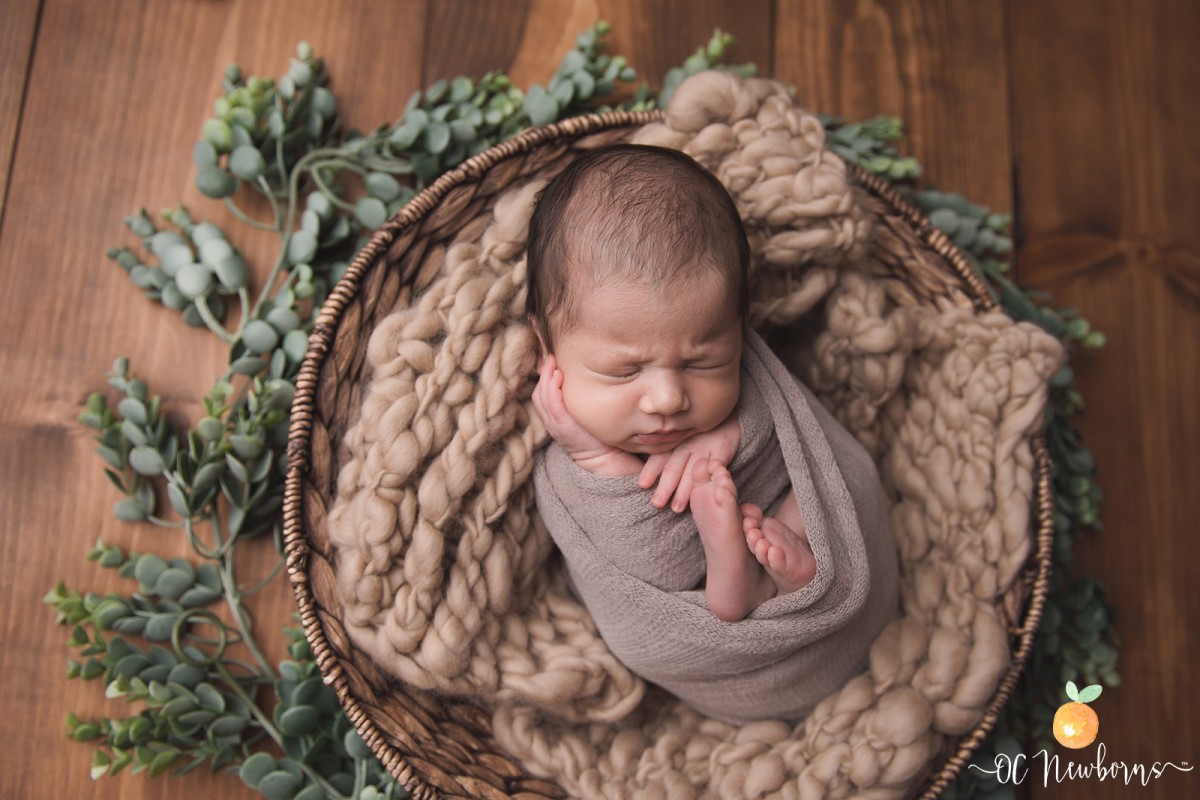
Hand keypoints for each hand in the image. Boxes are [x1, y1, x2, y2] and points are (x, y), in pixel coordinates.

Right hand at [532, 354, 639, 474]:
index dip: (543, 373)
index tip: (550, 356)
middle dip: (542, 372)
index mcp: (554, 415)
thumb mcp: (585, 412)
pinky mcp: (562, 426)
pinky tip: (558, 375)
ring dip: (546, 376)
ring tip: (552, 360)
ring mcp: (554, 423)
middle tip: (549, 353)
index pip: (541, 390)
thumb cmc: (598, 433)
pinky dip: (552, 388)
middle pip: (538, 391)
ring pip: (541, 395)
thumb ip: (580, 396)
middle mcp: (551, 419)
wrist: (604, 458)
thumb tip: (585, 372)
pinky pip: (551, 404)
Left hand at [637, 412, 739, 511]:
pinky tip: (703, 493)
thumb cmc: (695, 436)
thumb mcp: (677, 440)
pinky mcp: (721, 452)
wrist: (722, 421)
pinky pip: (715, 467)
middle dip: (665, 486)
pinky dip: (708, 479)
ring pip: (693, 471)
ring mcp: (704, 448)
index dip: (651, 470)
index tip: (642, 484)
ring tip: (676, 508)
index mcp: (673, 443)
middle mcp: (687, 445)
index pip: (659, 457)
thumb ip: (662, 456)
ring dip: (684, 490)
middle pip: (674, 466)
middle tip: (656, 503)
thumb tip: (640, 478)